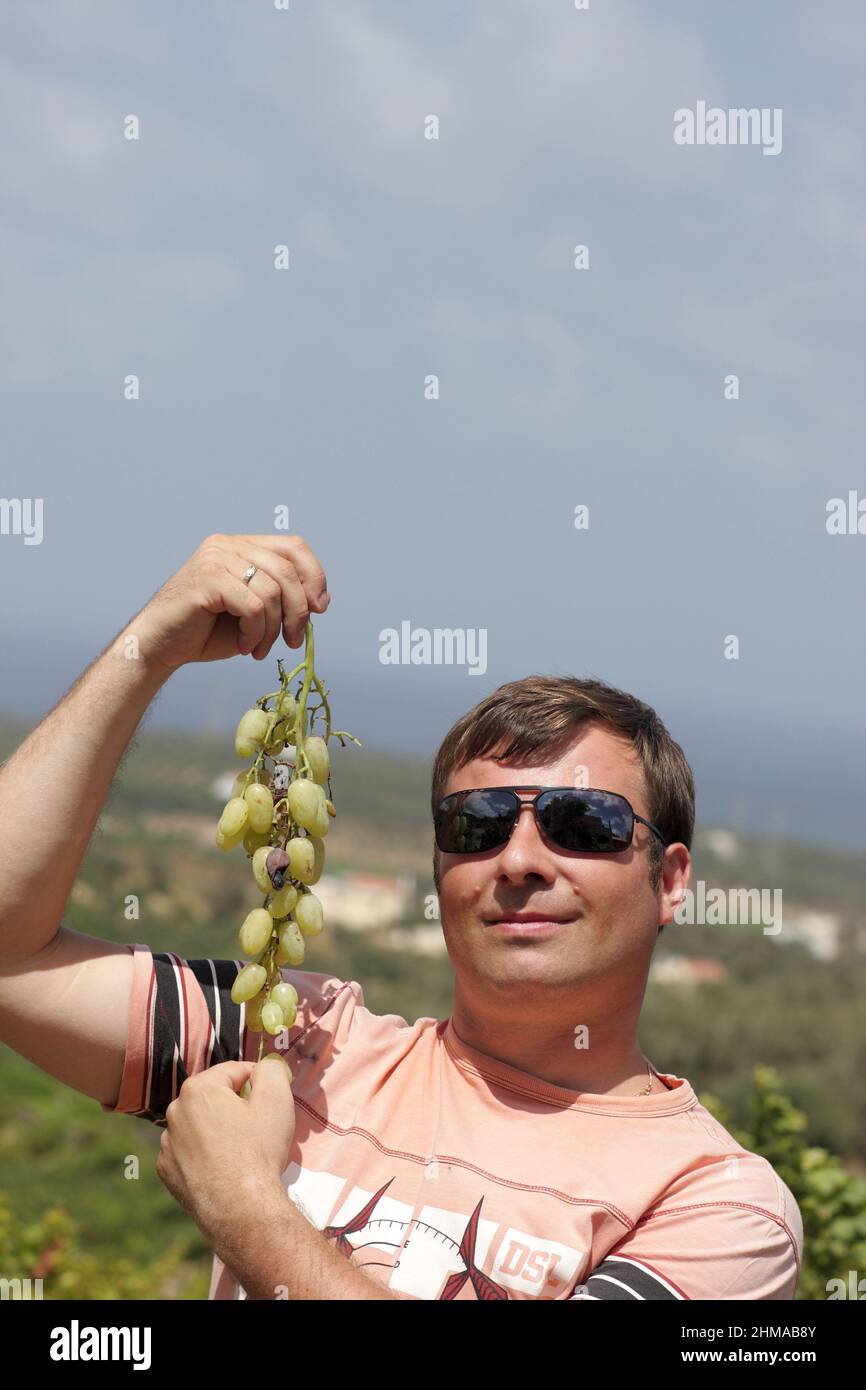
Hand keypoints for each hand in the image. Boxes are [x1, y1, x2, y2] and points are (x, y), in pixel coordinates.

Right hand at [132, 533, 329, 673]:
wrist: (161, 646)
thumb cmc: (206, 631)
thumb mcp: (255, 613)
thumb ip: (282, 600)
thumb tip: (320, 600)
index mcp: (241, 546)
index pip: (293, 547)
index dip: (314, 575)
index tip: (320, 609)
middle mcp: (228, 545)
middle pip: (287, 571)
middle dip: (298, 612)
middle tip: (292, 641)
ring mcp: (215, 558)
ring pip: (272, 591)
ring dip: (273, 629)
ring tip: (259, 648)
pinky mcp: (207, 578)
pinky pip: (253, 606)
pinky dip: (255, 632)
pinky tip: (245, 645)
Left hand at [155, 1057, 295, 1239]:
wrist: (240, 1209)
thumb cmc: (259, 1150)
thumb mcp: (276, 1098)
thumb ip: (271, 1070)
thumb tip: (264, 1066)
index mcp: (198, 1089)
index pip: (234, 1071)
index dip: (257, 1081)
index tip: (270, 1099)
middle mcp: (174, 1112)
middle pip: (214, 1097)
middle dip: (236, 1106)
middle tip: (258, 1126)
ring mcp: (167, 1144)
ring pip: (200, 1124)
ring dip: (219, 1129)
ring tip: (241, 1151)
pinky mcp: (167, 1172)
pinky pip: (189, 1151)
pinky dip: (205, 1154)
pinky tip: (223, 1168)